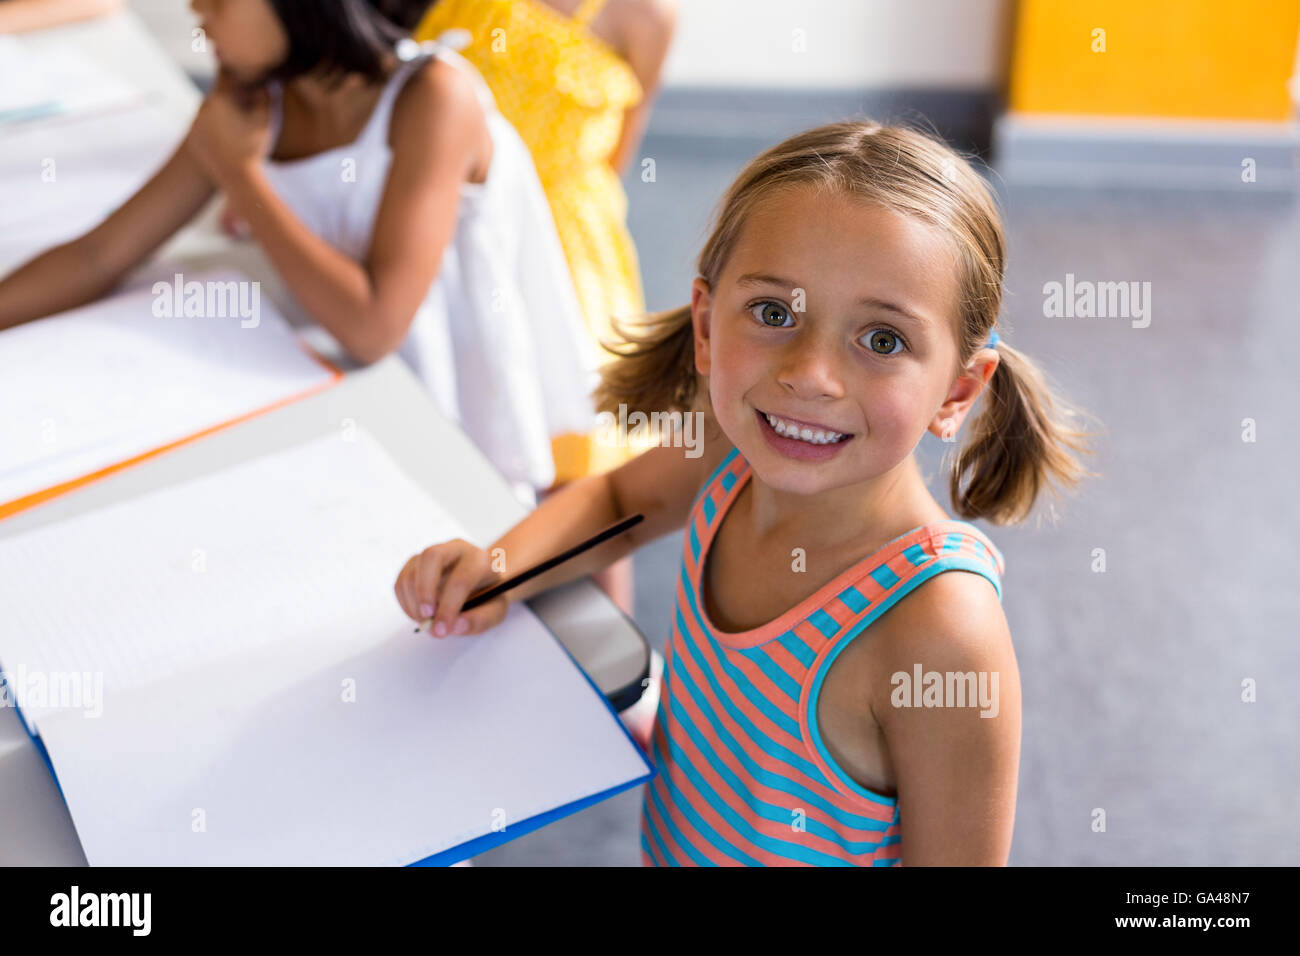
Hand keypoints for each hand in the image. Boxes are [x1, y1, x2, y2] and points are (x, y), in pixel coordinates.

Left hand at [185, 68, 270, 186]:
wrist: (238, 177)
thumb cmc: (254, 147)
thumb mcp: (265, 119)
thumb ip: (266, 95)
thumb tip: (267, 79)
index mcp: (222, 97)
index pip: (226, 73)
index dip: (231, 66)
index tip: (231, 58)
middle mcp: (205, 106)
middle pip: (219, 95)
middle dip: (230, 99)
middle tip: (244, 109)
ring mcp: (196, 123)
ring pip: (211, 113)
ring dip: (222, 117)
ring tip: (237, 132)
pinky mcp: (193, 138)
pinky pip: (204, 129)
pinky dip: (214, 132)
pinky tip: (227, 142)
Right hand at [395, 538, 509, 637]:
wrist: (483, 581)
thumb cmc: (489, 595)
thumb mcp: (496, 611)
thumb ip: (479, 620)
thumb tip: (454, 626)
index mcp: (480, 560)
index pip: (461, 579)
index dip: (449, 607)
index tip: (442, 630)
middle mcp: (456, 549)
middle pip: (431, 557)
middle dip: (424, 592)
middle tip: (426, 619)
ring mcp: (433, 553)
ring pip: (412, 571)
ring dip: (413, 603)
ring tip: (426, 622)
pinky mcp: (416, 563)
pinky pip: (402, 582)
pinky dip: (405, 603)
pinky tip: (419, 614)